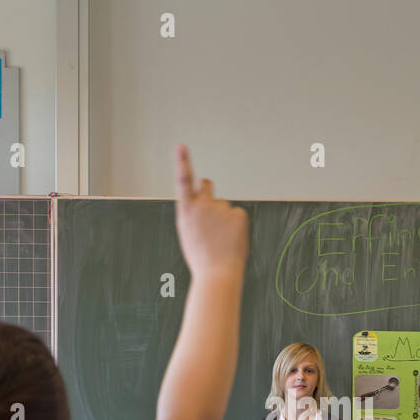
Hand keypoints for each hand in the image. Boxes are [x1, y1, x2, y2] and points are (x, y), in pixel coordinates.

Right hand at [174, 144, 248, 277]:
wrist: (216, 273)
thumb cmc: (201, 258)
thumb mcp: (189, 234)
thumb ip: (195, 216)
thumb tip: (206, 207)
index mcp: (186, 211)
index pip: (183, 181)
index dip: (182, 161)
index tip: (181, 146)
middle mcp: (201, 205)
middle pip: (207, 185)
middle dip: (209, 190)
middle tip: (212, 211)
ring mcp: (220, 208)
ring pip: (225, 206)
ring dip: (225, 219)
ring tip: (221, 239)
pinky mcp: (237, 214)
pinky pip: (238, 214)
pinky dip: (237, 226)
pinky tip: (232, 238)